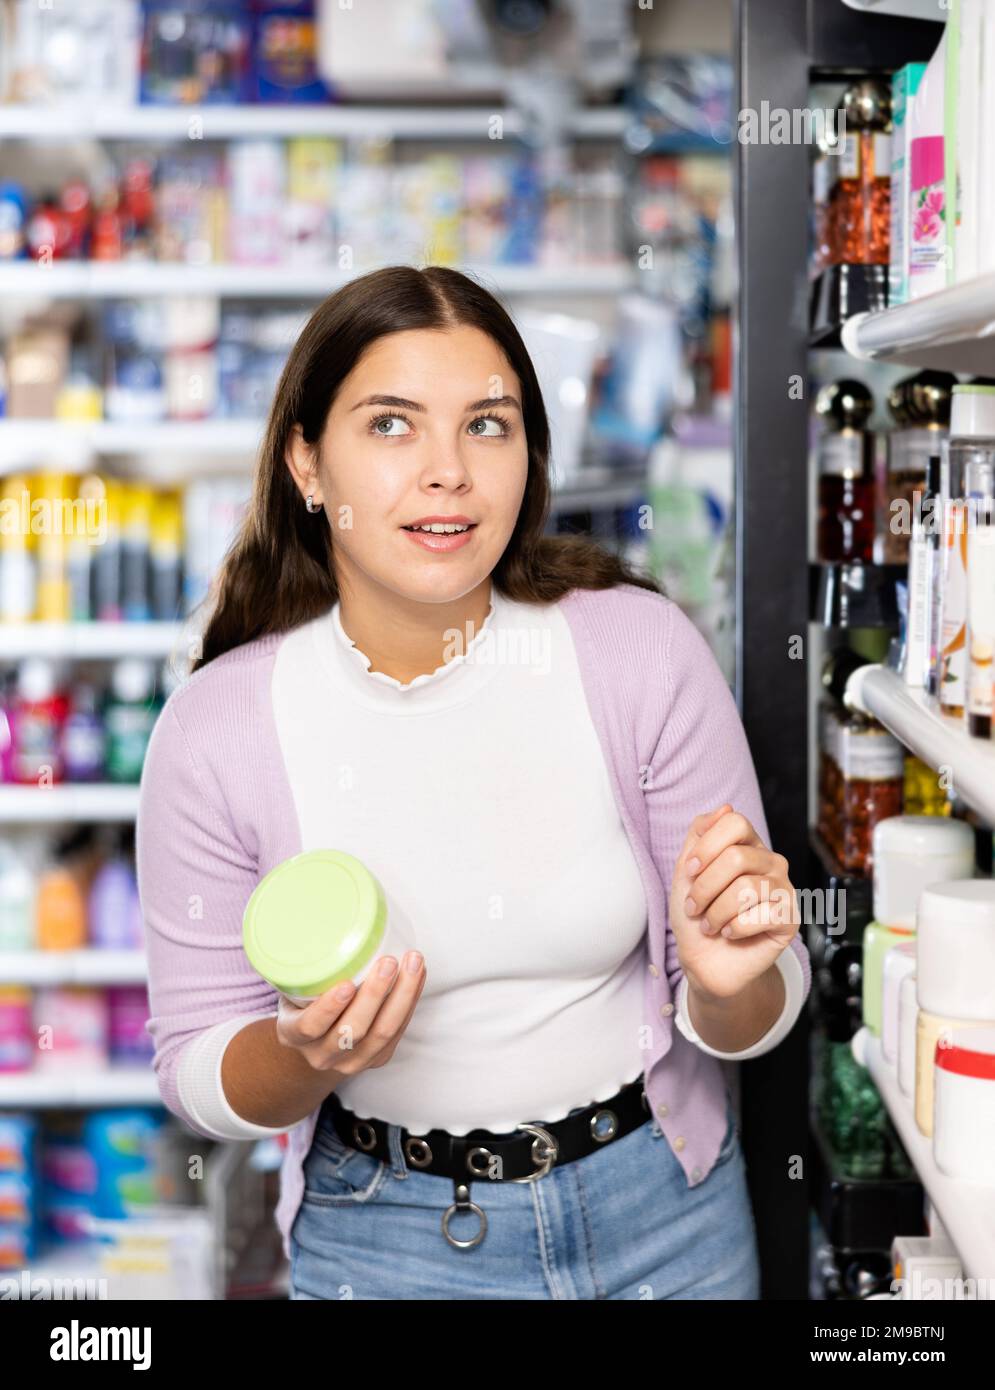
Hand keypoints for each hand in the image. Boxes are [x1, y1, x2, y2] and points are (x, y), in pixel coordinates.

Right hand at [276, 951, 425, 1077]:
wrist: (313, 1044)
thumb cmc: (303, 1004)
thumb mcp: (294, 989)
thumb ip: (306, 968)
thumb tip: (327, 917)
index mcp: (293, 1035)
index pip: (310, 1026)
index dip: (328, 1008)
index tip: (346, 984)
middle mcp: (321, 1054)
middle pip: (353, 1031)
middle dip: (374, 995)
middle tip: (388, 962)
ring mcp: (351, 1062)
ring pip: (382, 1033)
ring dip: (402, 996)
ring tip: (413, 963)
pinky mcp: (377, 1059)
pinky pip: (398, 1033)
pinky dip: (410, 1001)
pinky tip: (417, 976)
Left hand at [669, 805, 798, 1000]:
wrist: (705, 961)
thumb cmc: (696, 914)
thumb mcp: (687, 871)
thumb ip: (700, 835)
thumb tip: (725, 807)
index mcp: (748, 845)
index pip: (735, 822)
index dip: (707, 846)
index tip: (689, 870)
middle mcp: (771, 862)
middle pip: (736, 857)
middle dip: (705, 887)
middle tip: (694, 907)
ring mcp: (784, 890)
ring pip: (745, 888)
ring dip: (715, 912)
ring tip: (709, 924)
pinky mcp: (790, 920)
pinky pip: (760, 916)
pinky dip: (734, 929)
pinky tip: (730, 934)